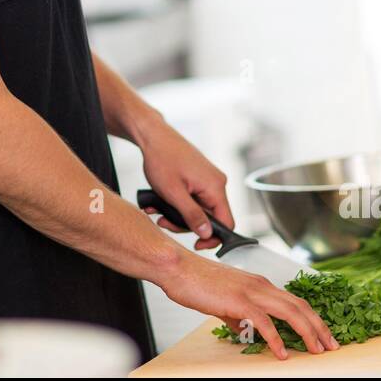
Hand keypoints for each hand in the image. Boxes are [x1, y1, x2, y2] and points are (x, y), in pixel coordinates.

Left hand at [139, 118, 231, 250]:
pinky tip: (159, 201)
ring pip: (198, 210)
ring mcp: (207, 180)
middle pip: (210, 218)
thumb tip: (207, 234)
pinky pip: (192, 199)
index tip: (196, 245)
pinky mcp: (199, 178)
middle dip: (185, 224)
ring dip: (177, 214)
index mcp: (215, 187)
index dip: (213, 238)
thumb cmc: (162, 159)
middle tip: (163, 221)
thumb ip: (192, 215)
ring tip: (156, 209)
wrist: (153, 135)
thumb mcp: (174, 193)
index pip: (227, 223)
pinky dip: (177, 203)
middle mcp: (216, 183)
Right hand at [154, 249, 338, 358]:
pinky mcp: (239, 301)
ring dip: (308, 332)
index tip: (323, 334)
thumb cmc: (196, 282)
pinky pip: (264, 322)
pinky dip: (276, 338)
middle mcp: (261, 285)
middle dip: (320, 326)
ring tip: (317, 349)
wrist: (178, 268)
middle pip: (301, 306)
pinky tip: (282, 353)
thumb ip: (238, 316)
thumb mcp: (223, 302)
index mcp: (260, 284)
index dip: (312, 318)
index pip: (295, 301)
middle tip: (332, 344)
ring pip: (291, 311)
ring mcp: (251, 291)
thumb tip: (244, 330)